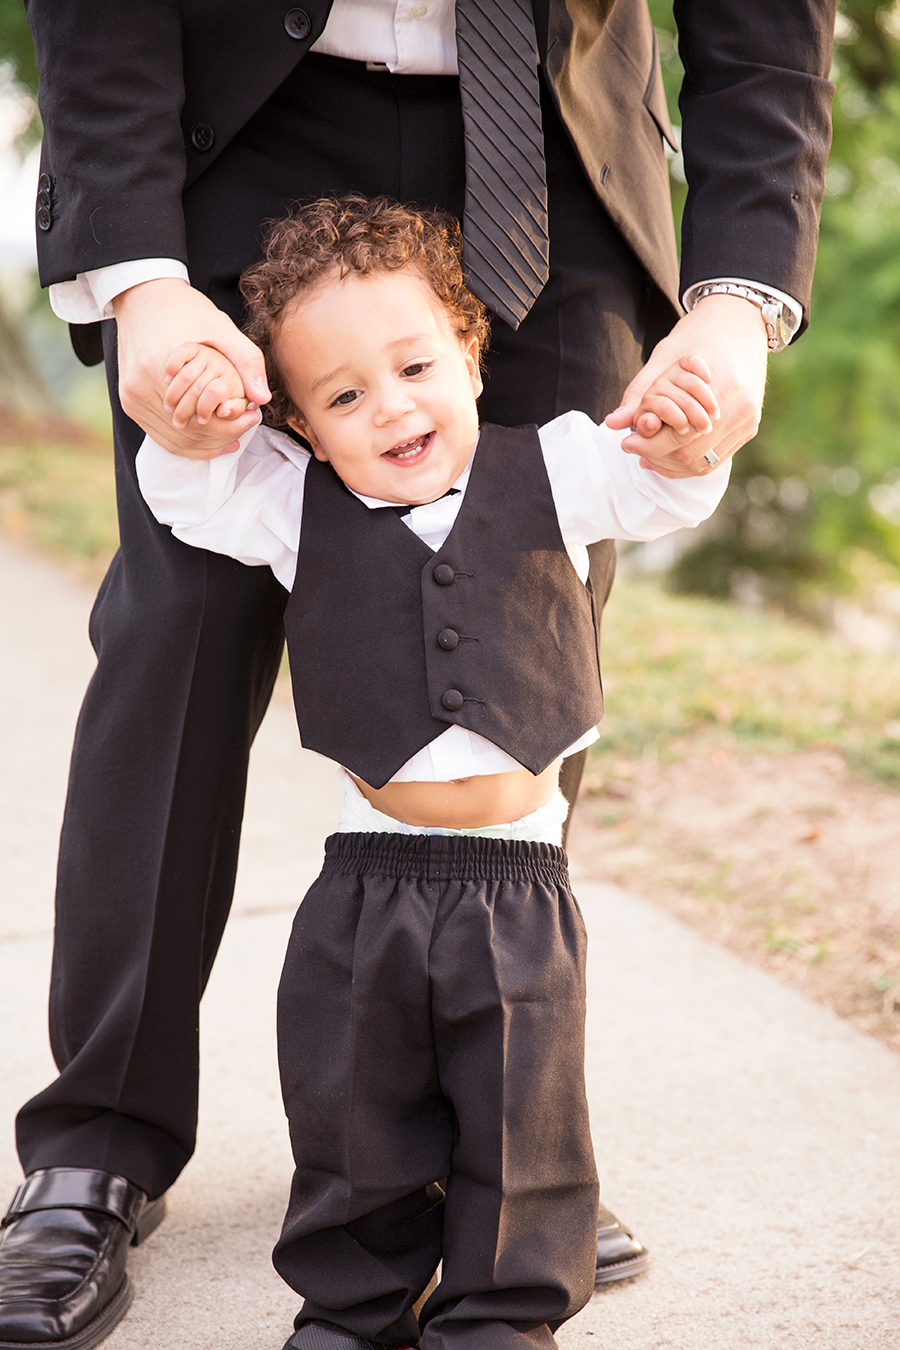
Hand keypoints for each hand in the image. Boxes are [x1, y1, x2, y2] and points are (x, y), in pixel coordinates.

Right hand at [113, 279, 269, 458]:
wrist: (144, 297)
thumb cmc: (185, 311)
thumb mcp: (222, 328)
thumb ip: (245, 360)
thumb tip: (263, 397)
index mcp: (159, 368)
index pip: (200, 418)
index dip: (231, 425)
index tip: (253, 418)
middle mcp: (139, 387)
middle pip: (186, 433)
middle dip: (220, 436)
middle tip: (246, 427)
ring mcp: (131, 397)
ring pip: (173, 439)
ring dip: (204, 442)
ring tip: (232, 435)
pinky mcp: (129, 401)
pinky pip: (159, 433)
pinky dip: (185, 440)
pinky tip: (208, 436)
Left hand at [605, 294, 769, 477]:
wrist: (740, 320)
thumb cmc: (699, 334)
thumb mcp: (665, 357)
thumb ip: (640, 393)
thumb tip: (611, 422)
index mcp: (722, 389)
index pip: (678, 439)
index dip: (648, 446)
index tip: (626, 444)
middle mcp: (740, 409)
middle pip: (691, 455)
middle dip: (659, 458)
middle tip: (635, 450)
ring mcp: (749, 420)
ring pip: (704, 464)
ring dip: (673, 465)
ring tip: (649, 456)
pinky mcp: (751, 426)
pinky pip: (717, 458)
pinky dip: (692, 461)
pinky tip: (670, 453)